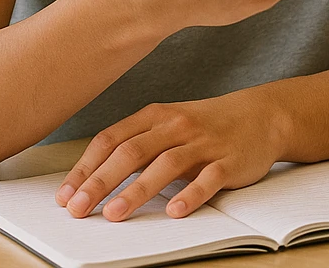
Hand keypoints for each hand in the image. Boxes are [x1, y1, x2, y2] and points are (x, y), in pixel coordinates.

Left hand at [55, 89, 285, 219]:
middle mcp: (179, 125)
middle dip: (102, 181)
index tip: (65, 196)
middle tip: (79, 209)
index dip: (85, 168)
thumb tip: (90, 181)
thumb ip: (137, 144)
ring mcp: (205, 142)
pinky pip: (209, 178)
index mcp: (158, 115)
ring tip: (115, 214)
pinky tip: (175, 211)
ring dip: (138, 190)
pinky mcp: (230, 160)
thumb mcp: (170, 123)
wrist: (264, 114)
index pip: (113, 139)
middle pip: (134, 151)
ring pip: (167, 164)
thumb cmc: (208, 125)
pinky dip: (191, 194)